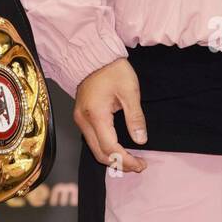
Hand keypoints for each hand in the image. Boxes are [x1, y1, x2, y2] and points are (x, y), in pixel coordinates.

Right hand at [73, 58, 147, 172]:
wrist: (94, 56)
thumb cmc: (113, 70)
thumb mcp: (130, 91)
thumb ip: (135, 117)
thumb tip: (141, 140)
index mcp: (96, 115)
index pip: (110, 148)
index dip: (126, 160)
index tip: (141, 164)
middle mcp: (84, 120)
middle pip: (99, 153)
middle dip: (119, 163)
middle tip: (138, 165)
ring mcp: (80, 119)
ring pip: (94, 149)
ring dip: (112, 158)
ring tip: (130, 159)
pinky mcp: (81, 117)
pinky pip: (92, 140)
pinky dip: (105, 149)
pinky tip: (118, 148)